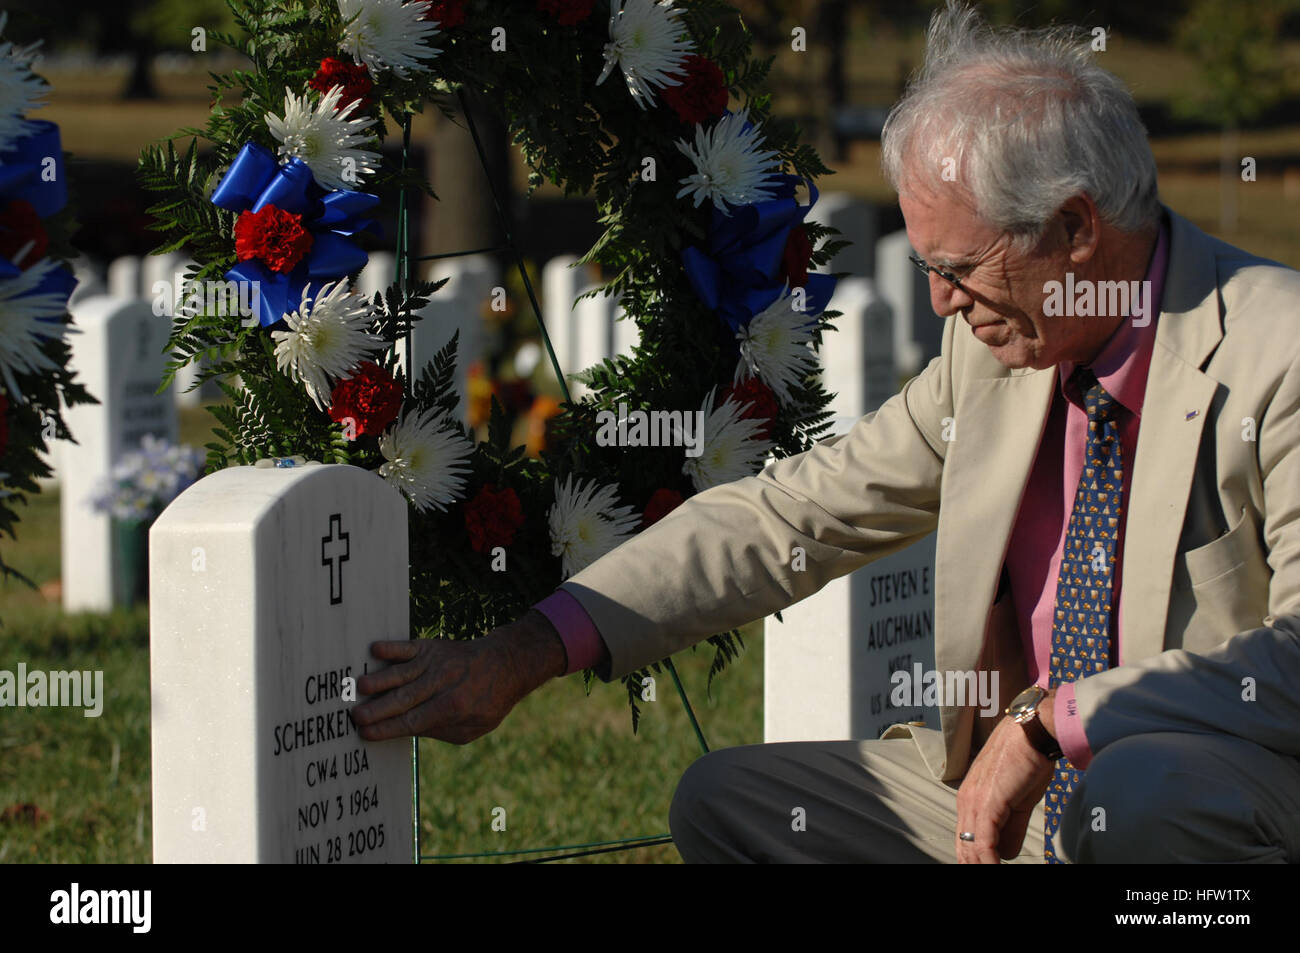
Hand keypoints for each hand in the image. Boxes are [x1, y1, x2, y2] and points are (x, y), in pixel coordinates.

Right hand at [349, 610, 566, 743]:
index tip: (365, 734)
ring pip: (404, 672)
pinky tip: (374, 649)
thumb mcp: (471, 728)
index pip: (414, 721)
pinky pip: (410, 646)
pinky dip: (393, 648)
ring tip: (358, 687)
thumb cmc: (486, 702)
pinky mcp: (433, 647)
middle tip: (354, 716)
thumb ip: (439, 731)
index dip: (388, 729)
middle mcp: (444, 683)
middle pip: (405, 698)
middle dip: (378, 709)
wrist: (506, 663)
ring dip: (380, 679)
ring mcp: (437, 662)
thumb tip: (404, 730)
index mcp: (454, 707)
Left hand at [955, 698, 1055, 862]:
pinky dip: (988, 862)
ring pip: (971, 849)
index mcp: (970, 800)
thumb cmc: (1027, 760)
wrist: (1031, 732)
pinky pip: (984, 843)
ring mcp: (974, 803)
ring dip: (981, 867)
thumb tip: (1005, 855)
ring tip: (989, 876)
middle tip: (985, 876)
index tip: (984, 869)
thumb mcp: (1019, 802)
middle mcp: (966, 802)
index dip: (974, 861)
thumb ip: (1011, 828)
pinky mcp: (987, 804)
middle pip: (964, 848)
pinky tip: (995, 869)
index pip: (966, 840)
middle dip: (974, 866)